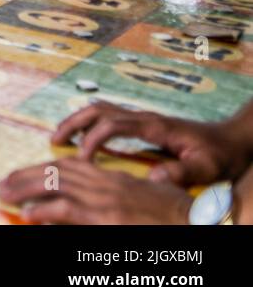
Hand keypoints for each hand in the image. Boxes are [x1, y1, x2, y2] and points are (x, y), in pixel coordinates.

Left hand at [0, 157, 190, 224]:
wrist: (198, 221)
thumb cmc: (176, 214)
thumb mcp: (143, 195)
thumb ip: (116, 192)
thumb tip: (91, 197)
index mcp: (113, 178)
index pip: (70, 166)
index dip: (44, 168)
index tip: (23, 173)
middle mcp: (105, 184)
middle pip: (56, 172)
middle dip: (26, 176)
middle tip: (3, 183)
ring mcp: (105, 200)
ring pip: (55, 186)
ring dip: (25, 189)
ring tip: (4, 194)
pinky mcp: (106, 219)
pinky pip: (67, 210)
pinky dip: (44, 210)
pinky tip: (28, 213)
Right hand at [52, 101, 248, 186]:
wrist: (232, 140)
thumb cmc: (221, 154)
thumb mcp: (207, 167)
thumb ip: (182, 172)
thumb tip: (151, 176)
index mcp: (156, 126)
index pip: (113, 123)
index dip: (93, 139)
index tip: (83, 159)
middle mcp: (144, 117)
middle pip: (98, 110)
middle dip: (73, 123)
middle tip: (54, 141)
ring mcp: (142, 118)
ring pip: (100, 110)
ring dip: (77, 121)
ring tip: (59, 139)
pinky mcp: (142, 124)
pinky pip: (108, 117)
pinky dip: (89, 125)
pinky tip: (82, 139)